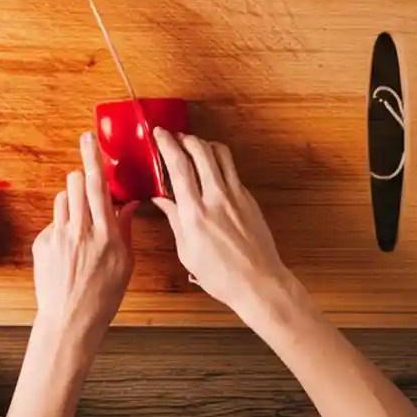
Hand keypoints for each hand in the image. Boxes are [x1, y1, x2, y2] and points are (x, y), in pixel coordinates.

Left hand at [31, 131, 138, 345]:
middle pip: (77, 182)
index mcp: (107, 235)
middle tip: (88, 183)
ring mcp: (59, 236)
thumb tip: (127, 204)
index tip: (89, 139)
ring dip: (73, 201)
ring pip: (64, 198)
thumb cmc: (103, 296)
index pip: (99, 186)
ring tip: (80, 224)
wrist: (70, 320)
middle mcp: (81, 231)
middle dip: (83, 175)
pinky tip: (68, 247)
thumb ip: (125, 229)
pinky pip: (53, 221)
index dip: (94, 158)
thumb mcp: (125, 263)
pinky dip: (62, 225)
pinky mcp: (42, 243)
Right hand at [151, 129, 292, 314]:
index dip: (167, 144)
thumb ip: (174, 219)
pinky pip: (232, 170)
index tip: (159, 134)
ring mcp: (236, 195)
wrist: (258, 282)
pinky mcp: (248, 198)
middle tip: (174, 136)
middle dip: (185, 138)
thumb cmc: (220, 275)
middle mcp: (216, 198)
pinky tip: (211, 169)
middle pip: (200, 151)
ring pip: (220, 154)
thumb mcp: (187, 250)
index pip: (178, 166)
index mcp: (195, 213)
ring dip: (204, 144)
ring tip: (193, 146)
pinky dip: (219, 161)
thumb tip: (161, 199)